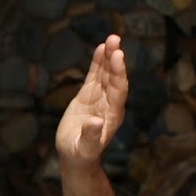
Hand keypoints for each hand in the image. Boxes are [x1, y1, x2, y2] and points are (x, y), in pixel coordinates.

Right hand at [55, 35, 128, 169]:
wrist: (76, 157)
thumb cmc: (82, 155)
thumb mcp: (85, 148)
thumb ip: (92, 136)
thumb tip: (95, 122)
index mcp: (112, 114)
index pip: (119, 90)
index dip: (119, 73)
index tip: (118, 56)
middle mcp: (109, 103)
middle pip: (114, 77)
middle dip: (115, 59)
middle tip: (115, 40)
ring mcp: (100, 98)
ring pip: (106, 74)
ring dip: (109, 56)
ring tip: (111, 38)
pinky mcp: (88, 96)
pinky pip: (95, 76)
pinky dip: (98, 63)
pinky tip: (101, 48)